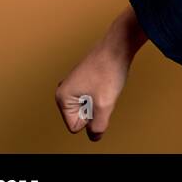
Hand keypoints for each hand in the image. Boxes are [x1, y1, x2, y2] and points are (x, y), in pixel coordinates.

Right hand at [54, 6, 145, 140]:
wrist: (119, 45)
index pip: (76, 126)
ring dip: (100, 101)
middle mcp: (64, 91)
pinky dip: (103, 93)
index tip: (98, 99)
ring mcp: (73, 85)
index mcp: (62, 98)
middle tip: (103, 91)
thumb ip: (98, 126)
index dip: (92, 117)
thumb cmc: (109, 69)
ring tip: (105, 85)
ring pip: (90, 108)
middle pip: (82, 117)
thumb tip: (94, 137)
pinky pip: (94, 98)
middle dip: (95, 109)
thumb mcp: (105, 104)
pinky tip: (106, 81)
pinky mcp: (84, 81)